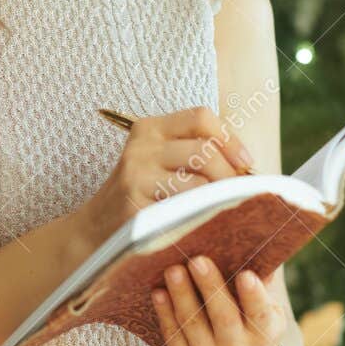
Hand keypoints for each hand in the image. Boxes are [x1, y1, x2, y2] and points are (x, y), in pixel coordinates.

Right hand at [75, 107, 253, 250]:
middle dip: (229, 174)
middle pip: (203, 150)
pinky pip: (183, 209)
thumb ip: (196, 155)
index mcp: (150, 128)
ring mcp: (136, 175)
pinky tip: (205, 222)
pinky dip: (201, 215)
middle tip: (240, 195)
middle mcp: (142, 146)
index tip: (246, 163)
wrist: (97, 228)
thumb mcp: (162, 163)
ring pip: (197, 181)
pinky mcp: (136, 205)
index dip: (229, 138)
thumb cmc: (142, 195)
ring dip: (218, 198)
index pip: (200, 117)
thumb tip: (247, 168)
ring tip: (225, 209)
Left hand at [152, 255, 287, 345]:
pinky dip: (165, 314)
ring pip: (193, 325)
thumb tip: (256, 250)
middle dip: (209, 287)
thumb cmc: (250, 326)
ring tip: (173, 270)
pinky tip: (159, 293)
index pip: (261, 316)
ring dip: (181, 296)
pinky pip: (173, 338)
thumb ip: (261, 283)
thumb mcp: (266, 309)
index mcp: (264, 334)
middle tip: (197, 260)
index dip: (254, 297)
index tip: (245, 276)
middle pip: (223, 317)